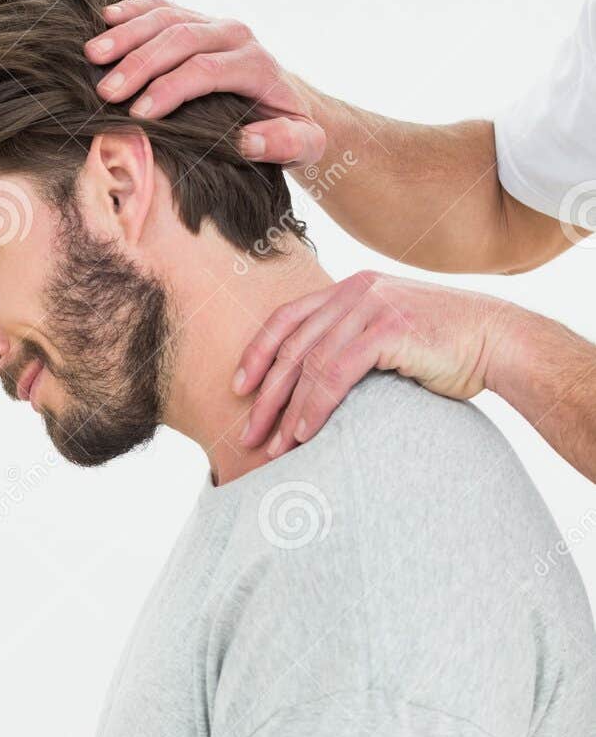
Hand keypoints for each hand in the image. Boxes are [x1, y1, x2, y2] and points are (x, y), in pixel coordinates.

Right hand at [83, 0, 325, 167]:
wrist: (293, 103)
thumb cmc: (292, 130)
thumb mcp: (304, 145)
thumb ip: (286, 145)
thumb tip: (248, 141)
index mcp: (257, 64)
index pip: (206, 69)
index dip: (170, 89)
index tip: (139, 115)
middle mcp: (235, 35)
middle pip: (181, 38)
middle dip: (140, 64)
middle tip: (107, 92)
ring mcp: (213, 23)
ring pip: (167, 16)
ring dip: (127, 35)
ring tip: (93, 56)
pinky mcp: (197, 21)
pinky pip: (162, 7)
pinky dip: (133, 11)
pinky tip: (105, 21)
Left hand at [235, 271, 501, 454]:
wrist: (497, 339)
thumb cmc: (445, 348)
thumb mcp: (389, 336)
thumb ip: (353, 344)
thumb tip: (316, 383)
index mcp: (350, 289)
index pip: (288, 318)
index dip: (258, 354)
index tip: (239, 388)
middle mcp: (356, 291)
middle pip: (293, 346)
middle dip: (265, 395)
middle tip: (248, 434)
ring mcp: (373, 307)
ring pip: (311, 363)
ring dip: (288, 410)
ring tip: (275, 447)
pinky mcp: (390, 329)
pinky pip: (337, 373)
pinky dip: (316, 406)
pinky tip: (304, 434)